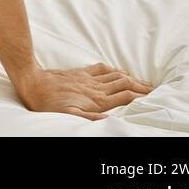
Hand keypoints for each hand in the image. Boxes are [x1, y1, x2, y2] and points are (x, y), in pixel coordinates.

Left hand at [15, 62, 154, 119]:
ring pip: (116, 75)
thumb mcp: (68, 115)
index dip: (140, 96)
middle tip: (156, 89)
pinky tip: (120, 71)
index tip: (153, 97)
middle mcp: (96, 88)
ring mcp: (88, 78)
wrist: (33, 83)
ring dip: (132, 78)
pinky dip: (115, 69)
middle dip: (142, 87)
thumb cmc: (48, 103)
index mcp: (96, 100)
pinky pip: (102, 69)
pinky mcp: (80, 72)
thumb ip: (91, 117)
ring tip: (144, 82)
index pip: (125, 97)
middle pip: (125, 84)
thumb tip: (110, 119)